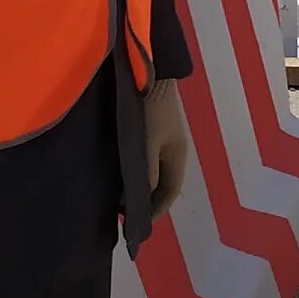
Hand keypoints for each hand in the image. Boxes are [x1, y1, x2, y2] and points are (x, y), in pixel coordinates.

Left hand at [134, 77, 193, 231]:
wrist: (149, 73)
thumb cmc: (151, 110)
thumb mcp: (147, 144)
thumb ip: (146, 172)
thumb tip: (137, 199)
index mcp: (177, 156)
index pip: (170, 192)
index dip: (156, 210)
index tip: (137, 224)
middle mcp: (174, 150)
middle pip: (164, 184)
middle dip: (148, 201)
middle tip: (126, 214)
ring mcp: (165, 139)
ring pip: (156, 172)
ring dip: (142, 186)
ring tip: (122, 197)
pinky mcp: (154, 129)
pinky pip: (149, 159)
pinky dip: (139, 172)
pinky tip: (123, 172)